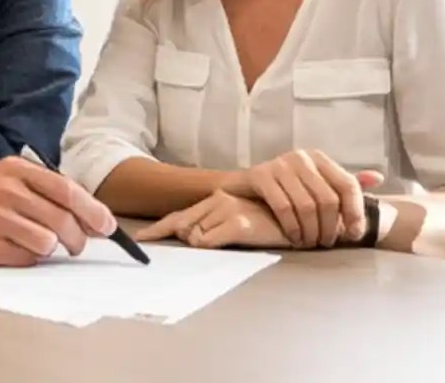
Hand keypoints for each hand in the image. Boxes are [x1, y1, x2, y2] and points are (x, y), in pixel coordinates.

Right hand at [0, 157, 116, 266]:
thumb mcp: (17, 180)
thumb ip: (52, 194)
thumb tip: (96, 221)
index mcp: (20, 170)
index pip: (67, 191)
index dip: (92, 211)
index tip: (108, 228)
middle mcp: (7, 190)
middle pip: (61, 220)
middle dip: (77, 239)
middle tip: (77, 246)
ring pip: (46, 243)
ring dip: (50, 249)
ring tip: (38, 243)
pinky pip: (25, 258)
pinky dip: (29, 258)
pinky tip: (16, 248)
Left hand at [134, 190, 290, 248]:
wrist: (302, 221)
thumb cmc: (270, 226)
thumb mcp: (236, 221)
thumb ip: (213, 227)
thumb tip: (190, 238)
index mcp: (216, 199)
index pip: (179, 216)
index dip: (158, 229)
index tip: (142, 239)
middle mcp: (218, 200)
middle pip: (184, 230)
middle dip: (190, 241)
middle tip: (221, 240)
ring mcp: (227, 209)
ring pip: (195, 239)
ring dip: (210, 245)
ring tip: (238, 239)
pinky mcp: (237, 223)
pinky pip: (206, 243)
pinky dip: (214, 246)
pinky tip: (237, 241)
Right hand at [223, 150, 383, 248]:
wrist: (241, 188)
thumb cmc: (284, 190)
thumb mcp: (316, 184)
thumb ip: (344, 183)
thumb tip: (378, 178)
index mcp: (319, 159)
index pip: (348, 184)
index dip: (354, 212)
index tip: (353, 234)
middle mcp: (301, 157)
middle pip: (327, 199)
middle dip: (329, 227)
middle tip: (326, 243)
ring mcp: (279, 164)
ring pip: (306, 205)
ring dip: (310, 231)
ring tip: (310, 243)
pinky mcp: (260, 175)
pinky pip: (283, 207)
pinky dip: (292, 228)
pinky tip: (294, 238)